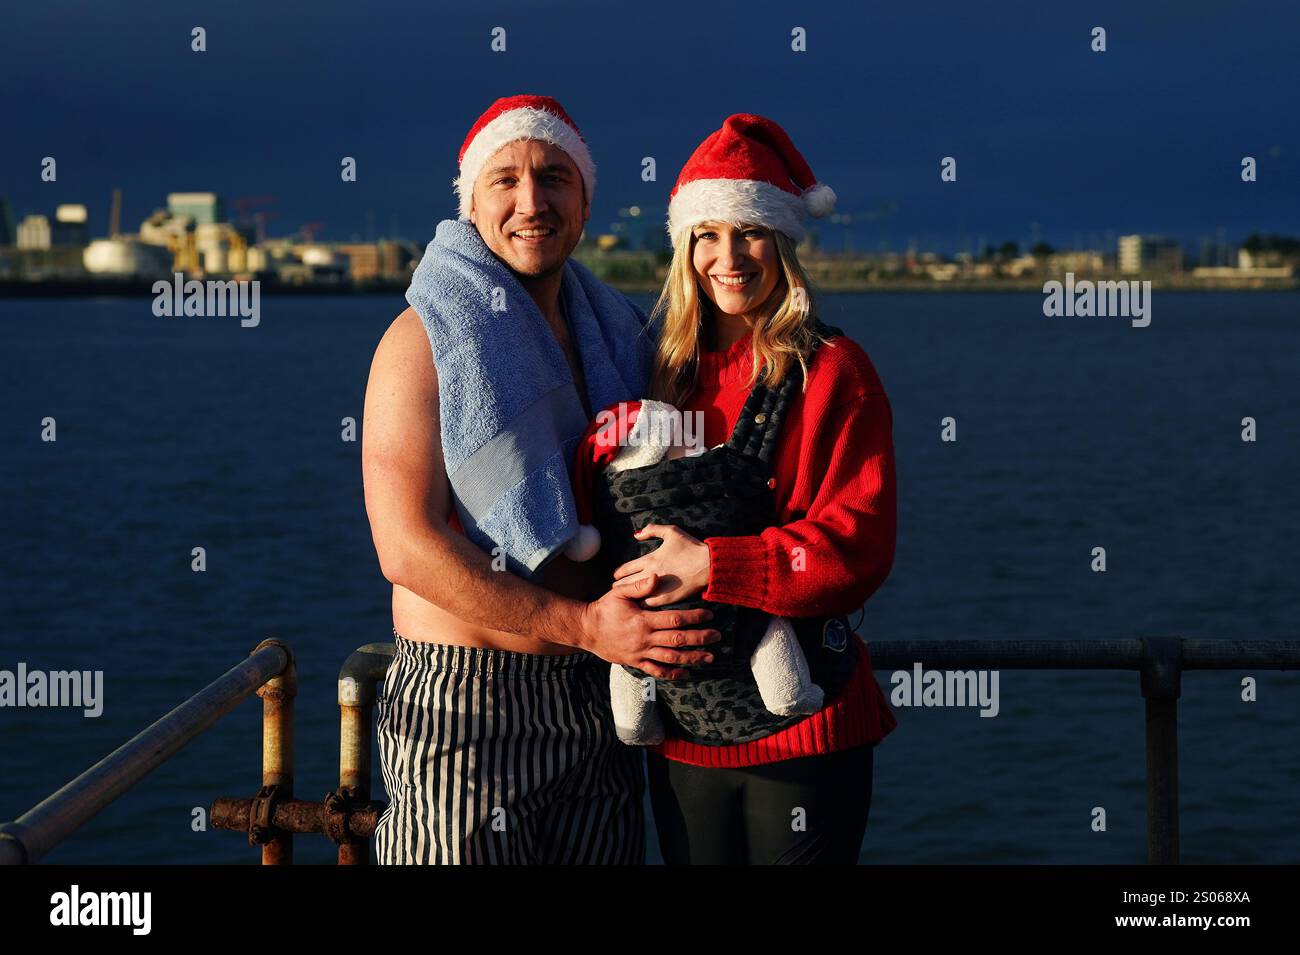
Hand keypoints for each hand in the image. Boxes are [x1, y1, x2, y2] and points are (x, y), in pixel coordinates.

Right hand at [577, 573, 719, 678]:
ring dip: (692, 658)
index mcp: (643, 620)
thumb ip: (639, 586)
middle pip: (678, 639)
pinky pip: (657, 671)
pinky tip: (686, 673)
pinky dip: (672, 673)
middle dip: (700, 638)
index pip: (674, 618)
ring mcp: (641, 653)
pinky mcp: (636, 662)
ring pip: (671, 658)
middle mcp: (644, 638)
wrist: (586, 630)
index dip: (694, 617)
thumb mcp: (619, 593)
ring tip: (709, 657)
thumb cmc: (604, 608)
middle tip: (717, 636)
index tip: (709, 615)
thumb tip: (657, 576)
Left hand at [611, 524, 710, 606]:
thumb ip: (652, 530)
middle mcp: (650, 574)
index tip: (616, 576)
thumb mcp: (671, 532)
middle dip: (619, 586)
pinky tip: (640, 606)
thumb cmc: (691, 547)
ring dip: (628, 597)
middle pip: (627, 583)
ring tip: (625, 599)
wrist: (708, 564)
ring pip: (635, 595)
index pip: (626, 568)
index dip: (618, 573)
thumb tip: (636, 535)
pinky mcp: (667, 599)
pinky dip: (642, 605)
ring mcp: (658, 588)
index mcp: (650, 559)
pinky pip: (649, 604)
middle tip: (615, 589)